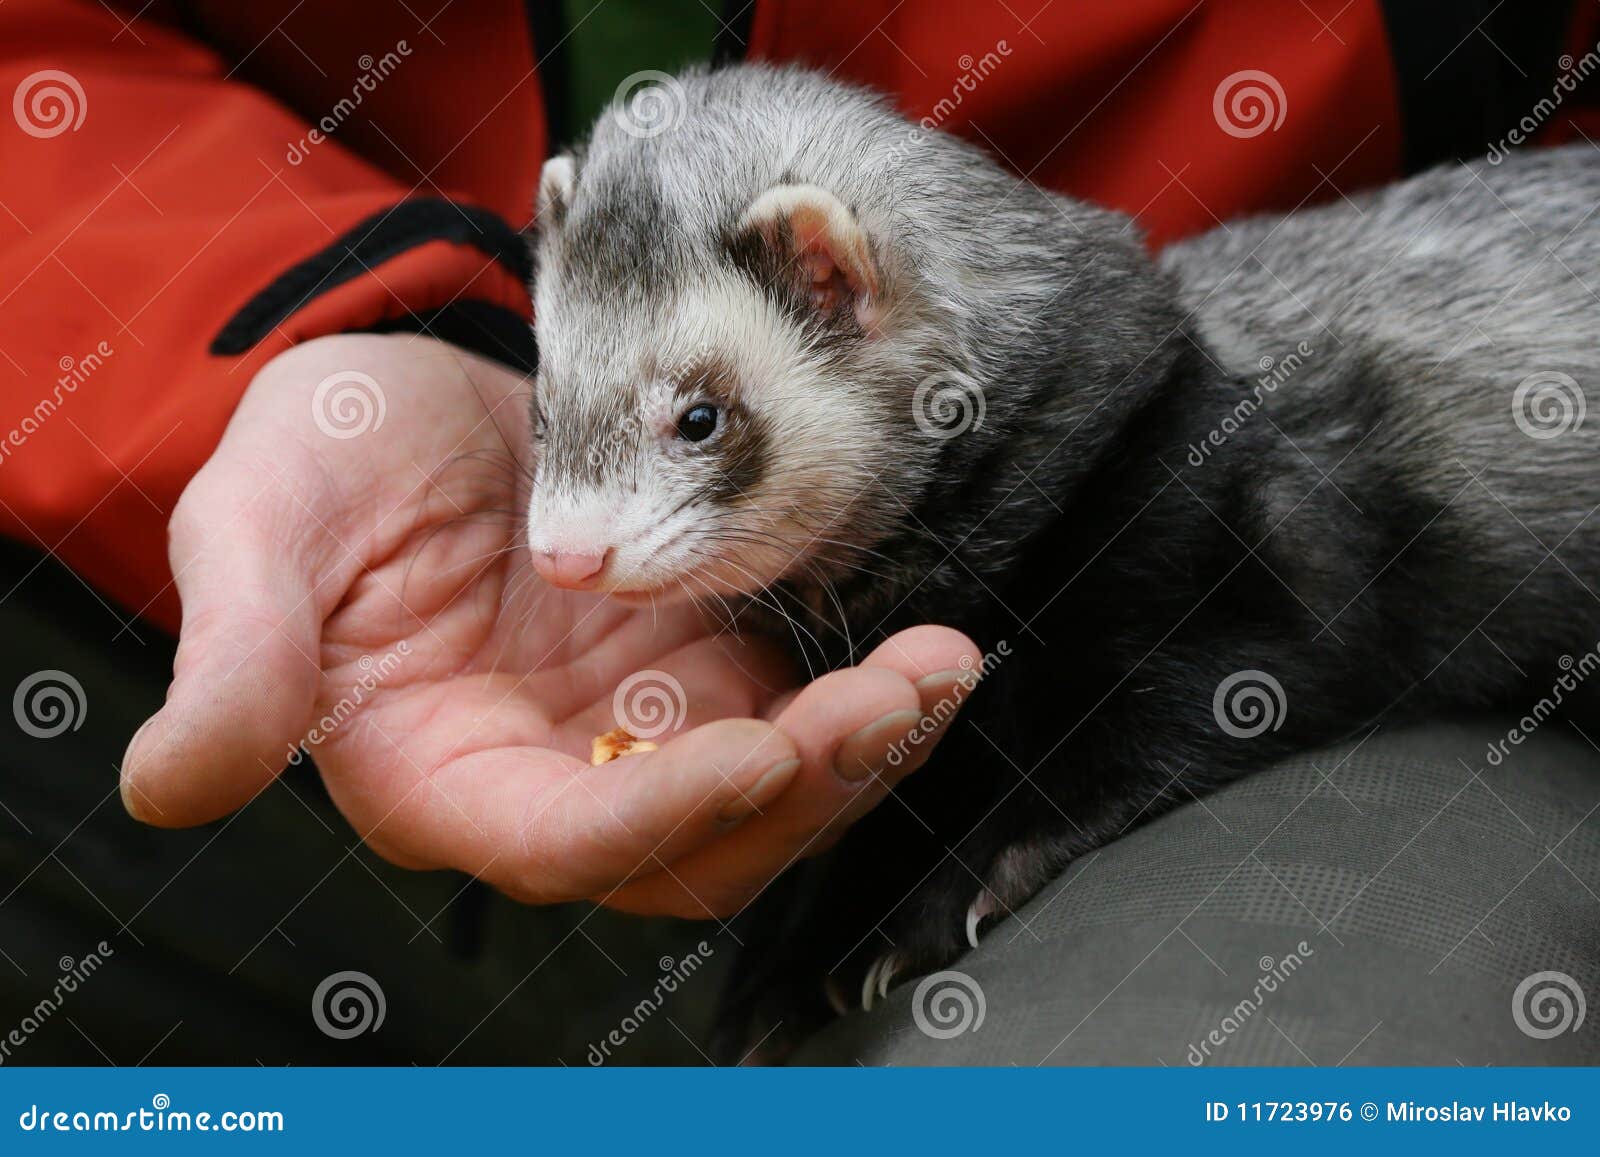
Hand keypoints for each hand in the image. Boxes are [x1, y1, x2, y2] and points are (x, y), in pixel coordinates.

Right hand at [121, 334, 979, 916]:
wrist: (413, 397)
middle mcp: (556, 774)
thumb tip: (170, 789)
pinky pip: (798, 711)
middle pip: (697, 843)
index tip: (759, 753)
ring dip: (862, 748)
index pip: (560, 844)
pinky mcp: (699, 662)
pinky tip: (924, 645)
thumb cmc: (321, 458)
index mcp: (442, 773)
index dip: (659, 818)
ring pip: (768, 792)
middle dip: (807, 786)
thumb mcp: (259, 521)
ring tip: (941, 669)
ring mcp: (639, 724)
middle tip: (899, 696)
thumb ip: (237, 653)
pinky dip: (863, 692)